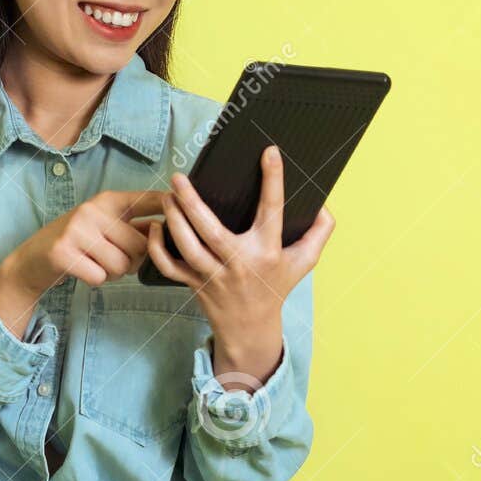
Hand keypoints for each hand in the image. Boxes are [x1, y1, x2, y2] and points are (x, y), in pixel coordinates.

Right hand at [0, 189, 165, 336]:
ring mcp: (77, 229)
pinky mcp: (64, 252)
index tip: (187, 206)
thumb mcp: (105, 226)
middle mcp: (93, 210)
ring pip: (123, 264)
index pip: (147, 199)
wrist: (33, 260)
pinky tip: (84, 270)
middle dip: (134, 260)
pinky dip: (97, 280)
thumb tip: (174, 228)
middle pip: (140, 245)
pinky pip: (101, 276)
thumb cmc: (79, 243)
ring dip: (115, 272)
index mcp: (107, 201)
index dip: (169, 205)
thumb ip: (136, 226)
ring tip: (98, 263)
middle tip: (114, 258)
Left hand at [145, 145, 334, 384]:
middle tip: (180, 177)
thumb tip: (324, 205)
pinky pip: (169, 265)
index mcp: (267, 251)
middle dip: (192, 202)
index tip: (269, 152)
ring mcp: (213, 275)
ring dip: (173, 218)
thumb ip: (319, 233)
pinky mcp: (193, 283)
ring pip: (186, 246)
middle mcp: (238, 263)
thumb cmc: (276, 286)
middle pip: (210, 231)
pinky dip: (157, 247)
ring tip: (169, 194)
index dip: (273, 179)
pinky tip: (156, 226)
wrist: (250, 328)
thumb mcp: (304, 262)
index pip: (272, 211)